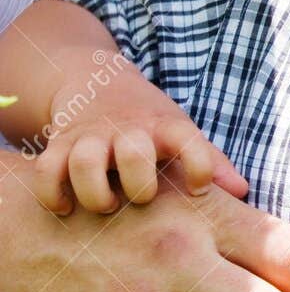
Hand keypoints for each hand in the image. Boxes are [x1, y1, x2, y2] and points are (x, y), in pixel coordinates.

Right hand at [35, 67, 246, 215]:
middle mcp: (129, 130)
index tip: (199, 189)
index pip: (190, 142)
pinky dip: (53, 194)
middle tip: (141, 199)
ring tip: (107, 207)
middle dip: (140, 186)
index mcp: (166, 127)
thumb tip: (241, 192)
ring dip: (96, 193)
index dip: (200, 167)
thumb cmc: (151, 122)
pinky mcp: (59, 146)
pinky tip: (67, 208)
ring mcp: (92, 137)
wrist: (99, 83)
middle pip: (134, 154)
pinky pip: (47, 171)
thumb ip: (211, 161)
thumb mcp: (183, 133)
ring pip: (86, 163)